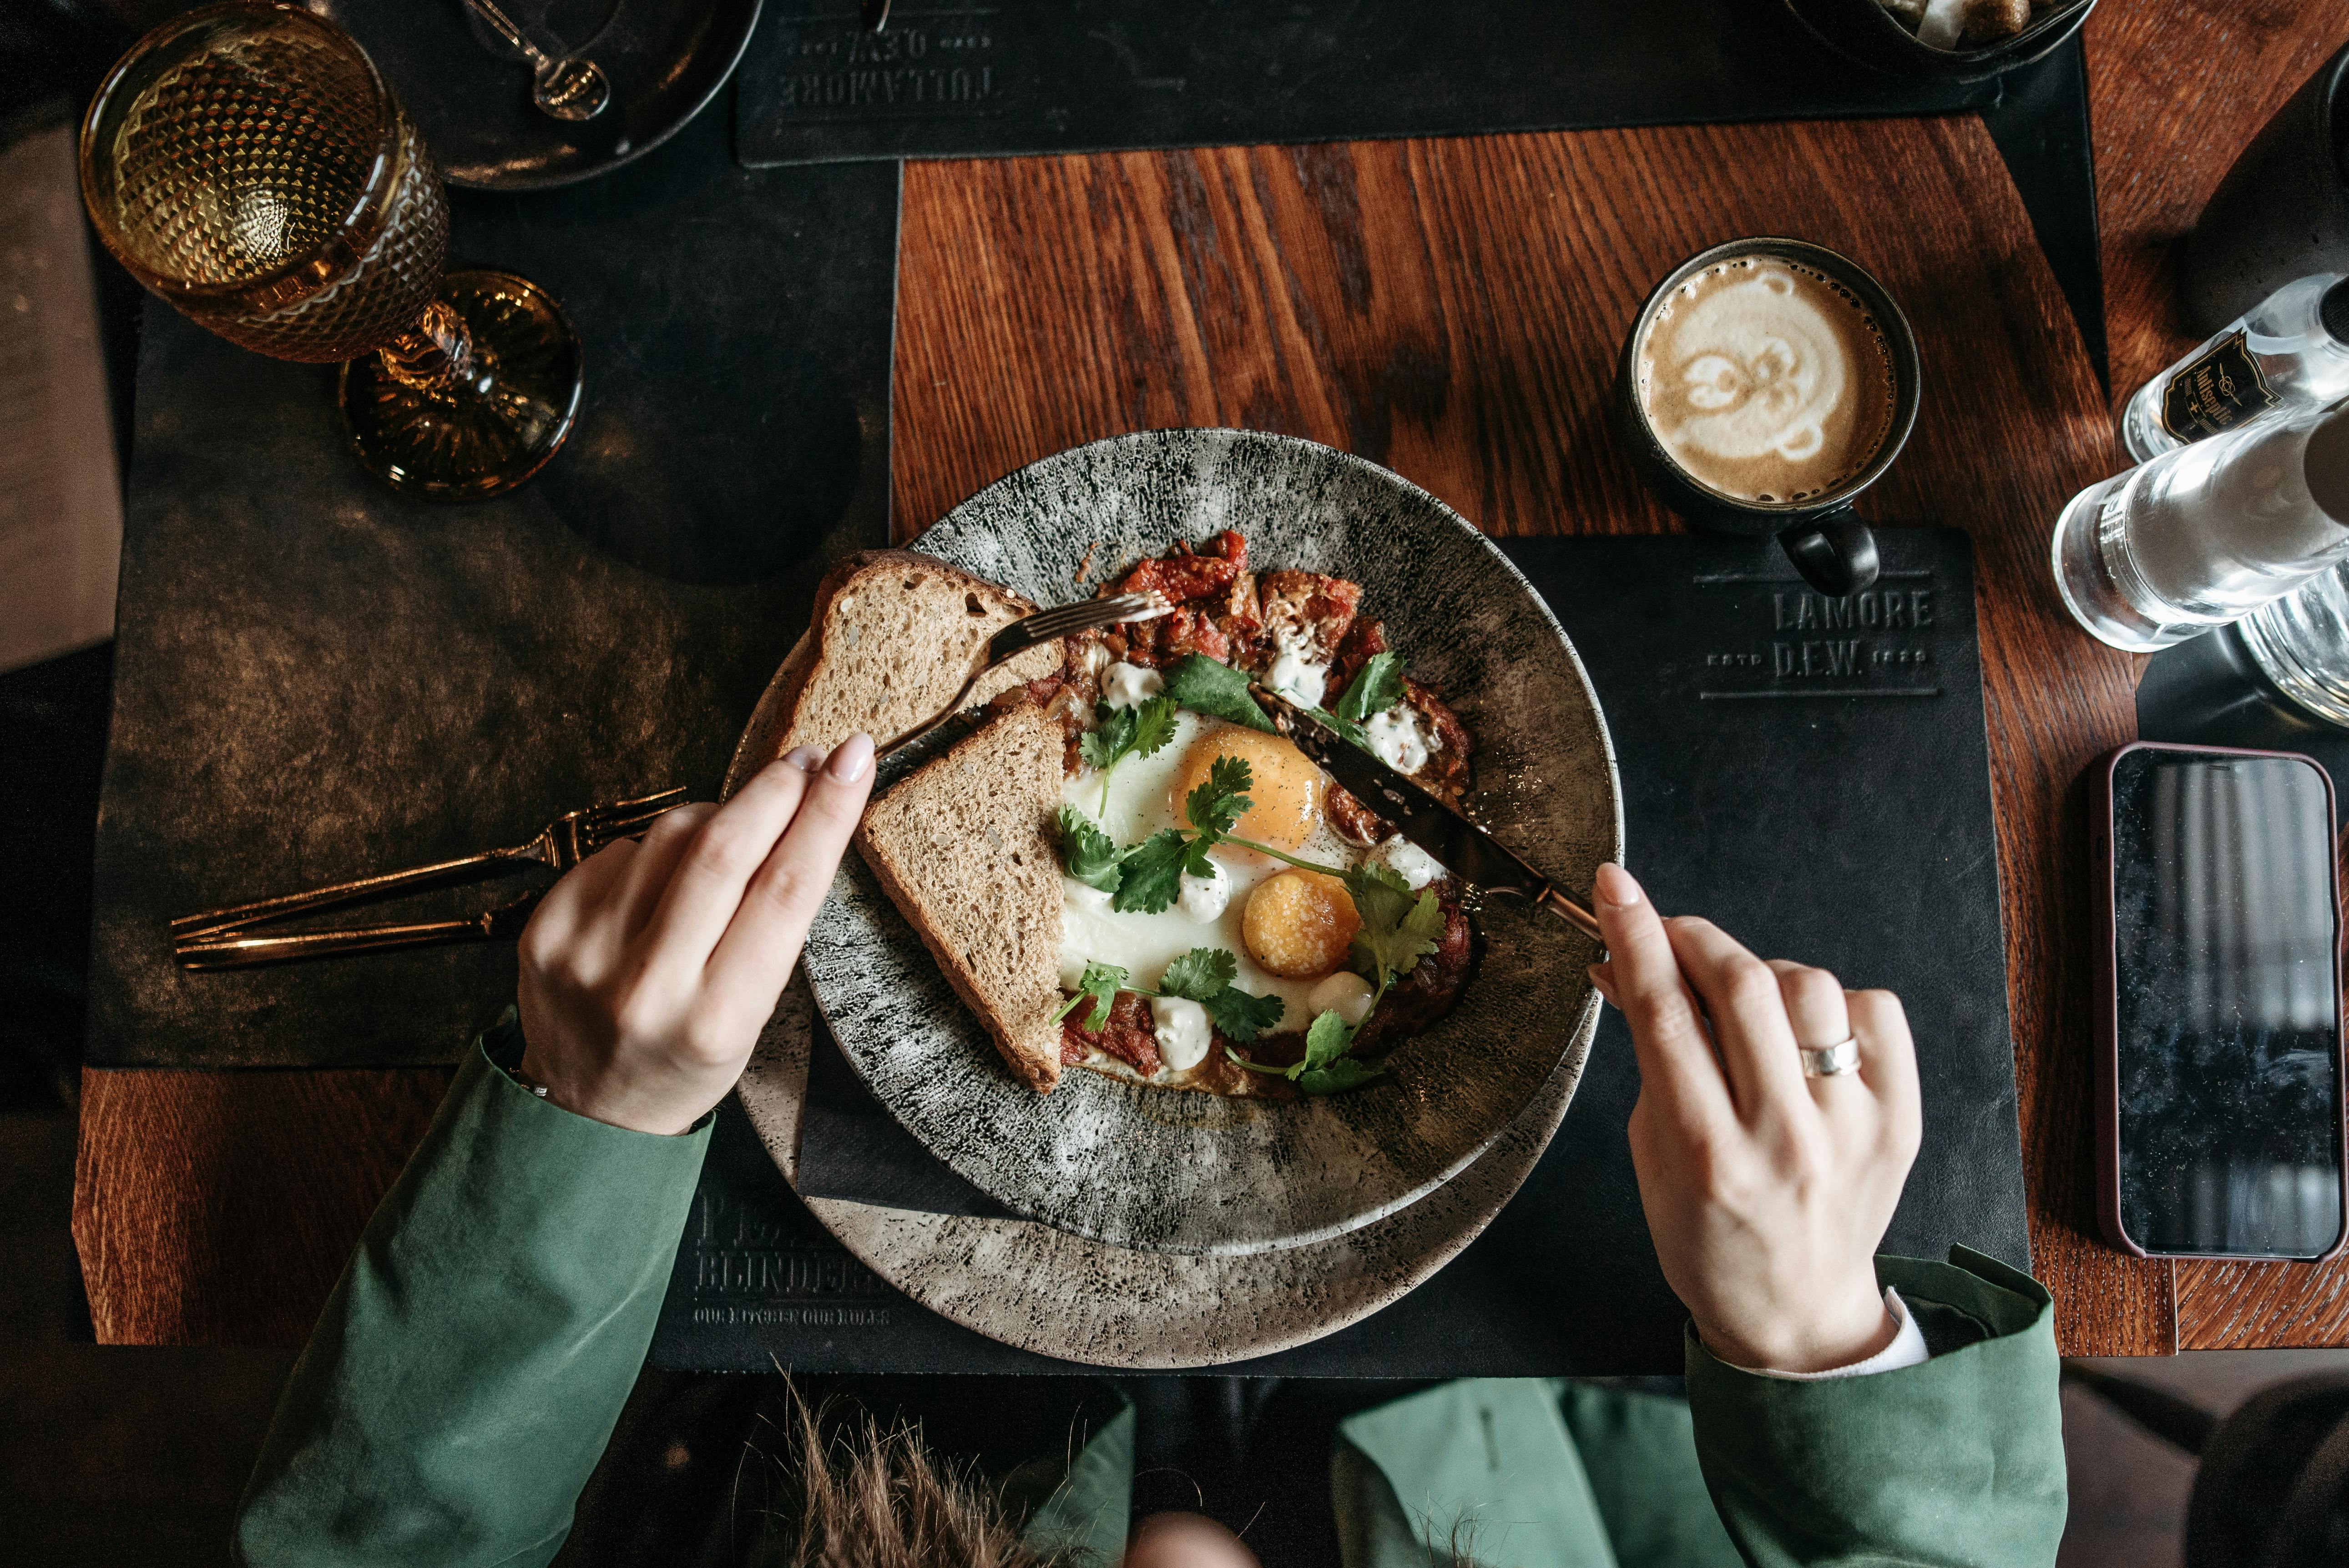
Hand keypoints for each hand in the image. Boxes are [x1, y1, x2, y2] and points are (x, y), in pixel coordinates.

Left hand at [514, 736, 875, 1134]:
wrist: (589, 1111)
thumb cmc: (690, 1055)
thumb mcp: (752, 1012)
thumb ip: (770, 919)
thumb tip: (801, 802)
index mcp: (718, 1018)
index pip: (786, 891)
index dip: (827, 814)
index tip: (854, 761)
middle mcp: (648, 986)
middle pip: (724, 849)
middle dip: (775, 790)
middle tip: (806, 758)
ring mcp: (587, 955)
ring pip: (670, 834)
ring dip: (716, 816)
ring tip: (733, 834)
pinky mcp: (546, 931)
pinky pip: (619, 851)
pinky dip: (652, 852)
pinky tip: (661, 883)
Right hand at [1587, 863, 1921, 1373]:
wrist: (1794, 1313)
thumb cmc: (1706, 1233)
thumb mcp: (1653, 1149)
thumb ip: (1651, 1054)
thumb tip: (1629, 962)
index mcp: (1707, 1155)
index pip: (1666, 1017)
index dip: (1636, 936)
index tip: (1615, 885)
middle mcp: (1785, 1140)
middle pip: (1742, 987)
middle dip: (1695, 939)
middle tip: (1672, 934)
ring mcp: (1853, 1131)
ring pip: (1811, 986)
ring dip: (1763, 976)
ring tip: (1745, 1008)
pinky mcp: (1903, 1122)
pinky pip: (1875, 1010)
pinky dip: (1833, 1005)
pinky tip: (1806, 1038)